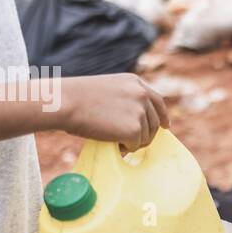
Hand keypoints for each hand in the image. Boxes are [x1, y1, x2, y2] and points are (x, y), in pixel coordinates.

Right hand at [55, 74, 169, 150]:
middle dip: (144, 136)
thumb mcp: (107, 90)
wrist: (65, 102)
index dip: (163, 115)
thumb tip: (134, 121)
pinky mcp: (135, 129)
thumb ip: (124, 100)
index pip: (157, 101)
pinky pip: (134, 146)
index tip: (166, 126)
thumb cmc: (76, 98)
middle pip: (154, 123)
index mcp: (135, 83)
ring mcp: (140, 112)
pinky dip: (124, 149)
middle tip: (128, 143)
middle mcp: (142, 95)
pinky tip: (111, 143)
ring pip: (146, 137)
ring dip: (132, 143)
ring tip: (113, 140)